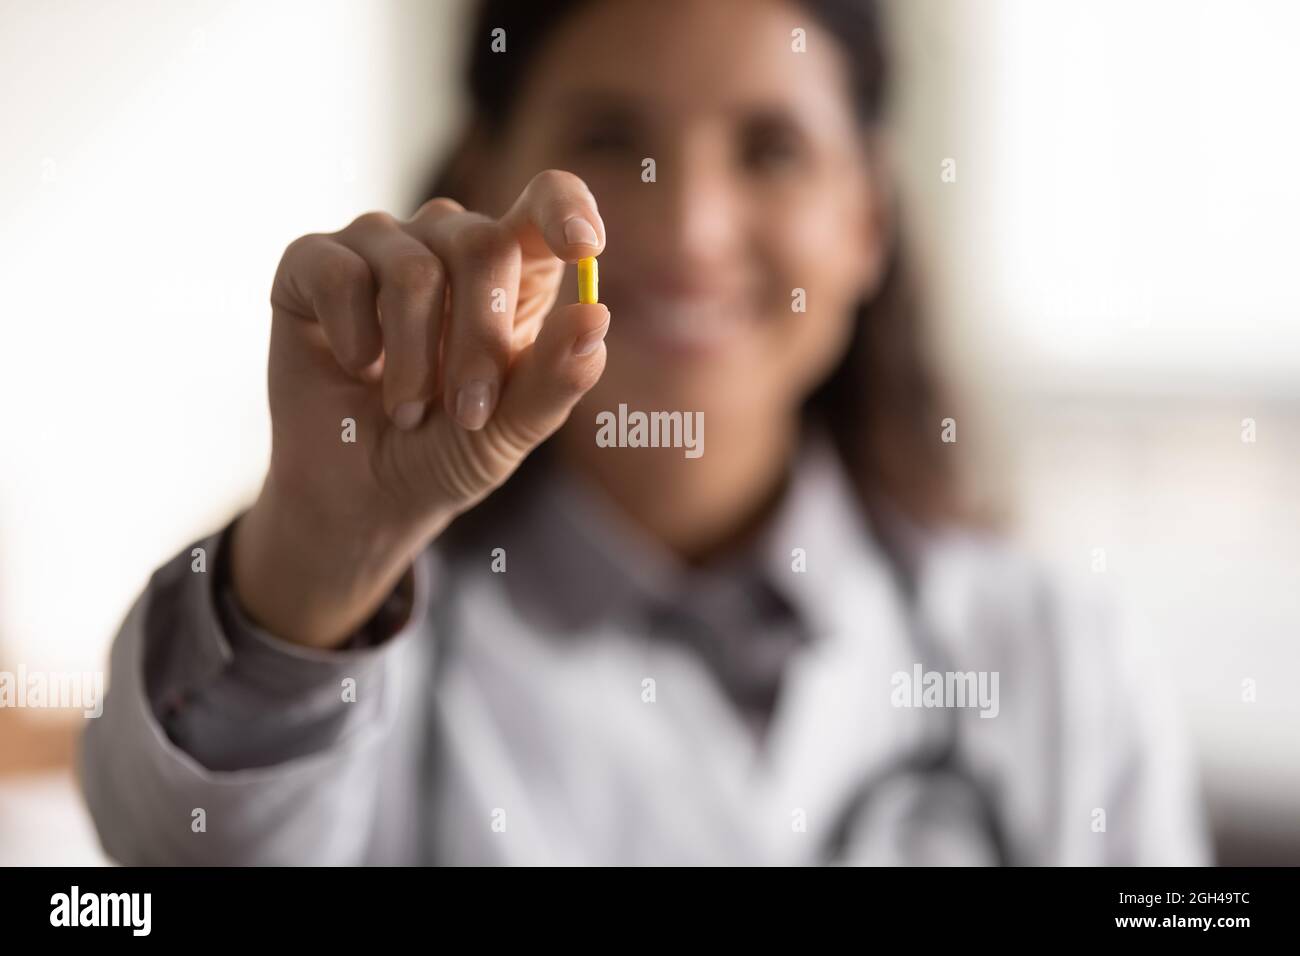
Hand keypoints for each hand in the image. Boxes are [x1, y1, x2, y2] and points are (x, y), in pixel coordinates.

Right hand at [232, 170, 608, 646]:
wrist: (366, 495)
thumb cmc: (450, 451)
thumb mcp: (512, 429)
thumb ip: (556, 377)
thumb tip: (596, 317)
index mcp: (514, 270)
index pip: (547, 201)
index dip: (565, 209)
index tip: (585, 246)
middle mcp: (447, 241)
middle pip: (480, 244)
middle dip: (479, 342)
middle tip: (469, 413)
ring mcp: (379, 245)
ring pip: (411, 268)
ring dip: (414, 358)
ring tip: (409, 411)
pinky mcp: (312, 263)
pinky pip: (339, 274)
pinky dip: (354, 336)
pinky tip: (356, 367)